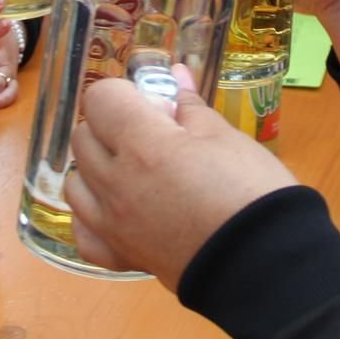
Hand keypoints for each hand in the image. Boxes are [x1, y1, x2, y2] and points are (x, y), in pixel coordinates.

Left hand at [64, 73, 295, 290]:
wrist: (264, 262)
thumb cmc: (251, 191)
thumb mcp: (226, 137)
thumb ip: (190, 107)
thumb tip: (176, 77)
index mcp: (141, 145)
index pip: (100, 98)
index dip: (125, 94)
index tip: (152, 103)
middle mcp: (115, 183)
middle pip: (84, 137)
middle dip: (111, 125)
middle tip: (151, 133)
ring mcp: (113, 224)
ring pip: (75, 182)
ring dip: (96, 168)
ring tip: (134, 171)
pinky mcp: (121, 257)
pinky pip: (83, 232)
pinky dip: (92, 216)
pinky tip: (117, 210)